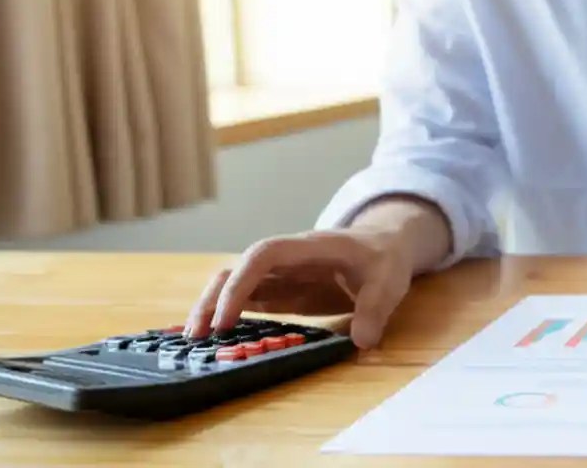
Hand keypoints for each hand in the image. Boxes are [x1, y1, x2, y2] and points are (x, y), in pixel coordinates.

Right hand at [184, 228, 413, 349]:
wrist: (386, 245)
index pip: (262, 255)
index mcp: (309, 248)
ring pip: (237, 284)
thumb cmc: (384, 257)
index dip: (240, 283)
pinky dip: (230, 315)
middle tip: (197, 335)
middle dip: (214, 298)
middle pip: (238, 269)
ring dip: (214, 307)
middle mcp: (288, 259)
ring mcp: (283, 275)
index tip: (226, 318)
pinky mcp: (284, 291)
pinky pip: (250, 300)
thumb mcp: (390, 281)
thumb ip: (376, 308)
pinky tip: (216, 338)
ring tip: (196, 339)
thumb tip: (362, 342)